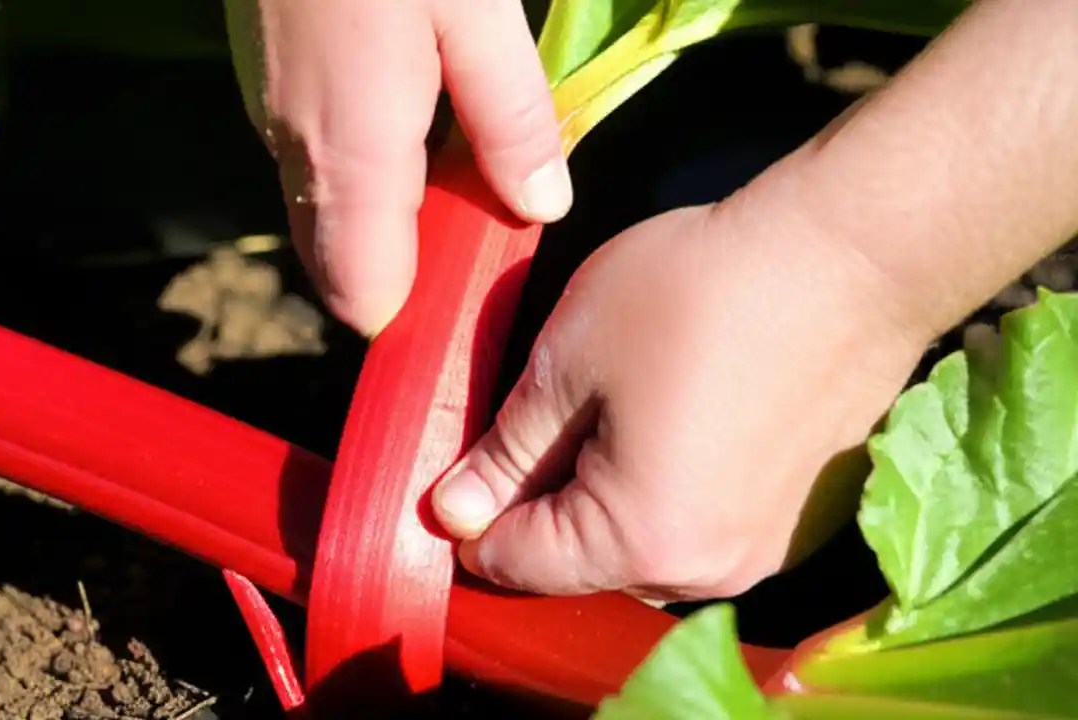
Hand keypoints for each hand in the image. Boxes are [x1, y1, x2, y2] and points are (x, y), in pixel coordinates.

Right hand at [227, 0, 571, 335]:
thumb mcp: (474, 13)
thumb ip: (509, 118)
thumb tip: (541, 207)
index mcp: (352, 154)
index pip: (365, 298)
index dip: (418, 313)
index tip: (477, 289)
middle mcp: (298, 155)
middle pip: (343, 268)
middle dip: (408, 270)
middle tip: (480, 223)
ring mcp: (272, 122)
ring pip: (327, 216)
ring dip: (388, 217)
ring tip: (457, 165)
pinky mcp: (267, 88)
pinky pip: (315, 165)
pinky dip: (361, 169)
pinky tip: (407, 112)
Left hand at [430, 201, 927, 601]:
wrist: (850, 257)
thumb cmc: (700, 295)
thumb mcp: (569, 361)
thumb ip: (506, 451)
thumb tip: (454, 511)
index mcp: (640, 540)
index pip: (519, 564)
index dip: (471, 521)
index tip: (454, 473)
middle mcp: (705, 572)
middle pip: (581, 566)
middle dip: (539, 509)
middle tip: (529, 425)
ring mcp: (759, 550)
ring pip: (639, 549)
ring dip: (602, 500)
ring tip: (598, 413)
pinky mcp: (795, 519)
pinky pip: (696, 526)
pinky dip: (661, 492)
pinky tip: (662, 420)